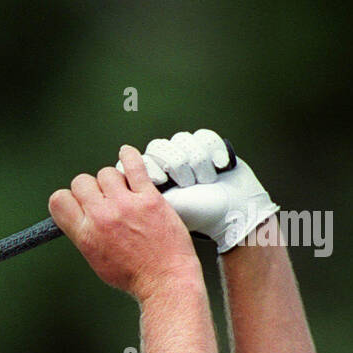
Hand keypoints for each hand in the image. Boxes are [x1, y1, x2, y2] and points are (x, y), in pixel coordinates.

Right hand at [49, 145, 198, 299]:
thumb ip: (84, 234)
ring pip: (106, 173)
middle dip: (90, 188)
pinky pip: (134, 166)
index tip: (78, 202)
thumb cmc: (133, 275)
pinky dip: (129, 156)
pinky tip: (126, 154)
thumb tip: (79, 214)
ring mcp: (126, 205)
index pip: (59, 200)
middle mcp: (102, 217)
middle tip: (103, 198)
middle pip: (82, 182)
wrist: (165, 280)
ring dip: (112, 180)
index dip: (68, 198)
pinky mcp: (149, 198)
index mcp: (85, 234)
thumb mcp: (96, 259)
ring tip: (123, 191)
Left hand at [118, 129, 279, 252]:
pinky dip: (215, 153)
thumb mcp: (162, 209)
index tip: (161, 181)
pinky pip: (205, 137)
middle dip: (175, 166)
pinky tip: (219, 167)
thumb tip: (120, 187)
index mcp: (152, 177)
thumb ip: (137, 197)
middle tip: (185, 185)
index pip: (139, 158)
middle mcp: (168, 161)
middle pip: (158, 146)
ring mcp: (188, 152)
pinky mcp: (210, 146)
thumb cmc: (197, 215)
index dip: (149, 166)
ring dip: (196, 163)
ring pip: (182, 140)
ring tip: (204, 181)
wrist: (233, 213)